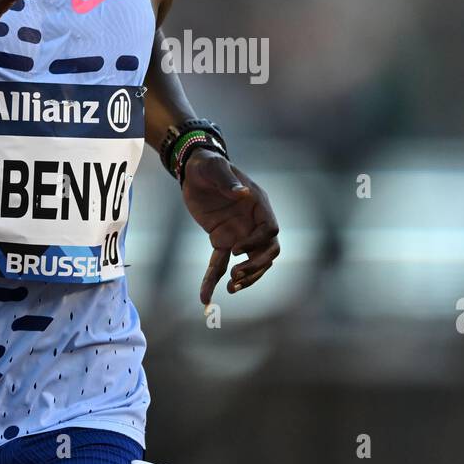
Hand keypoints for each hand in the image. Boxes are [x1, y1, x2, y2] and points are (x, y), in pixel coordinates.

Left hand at [180, 150, 280, 305]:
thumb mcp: (214, 168)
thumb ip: (227, 181)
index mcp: (258, 204)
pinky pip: (219, 264)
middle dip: (256, 267)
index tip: (236, 250)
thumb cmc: (208, 165)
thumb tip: (241, 193)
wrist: (193, 170)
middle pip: (267, 251)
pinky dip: (212, 280)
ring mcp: (239, 233)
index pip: (270, 229)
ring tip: (230, 289)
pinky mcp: (221, 240)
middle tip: (236, 276)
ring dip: (244, 279)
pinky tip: (205, 298)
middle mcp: (252, 222)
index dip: (257, 242)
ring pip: (250, 262)